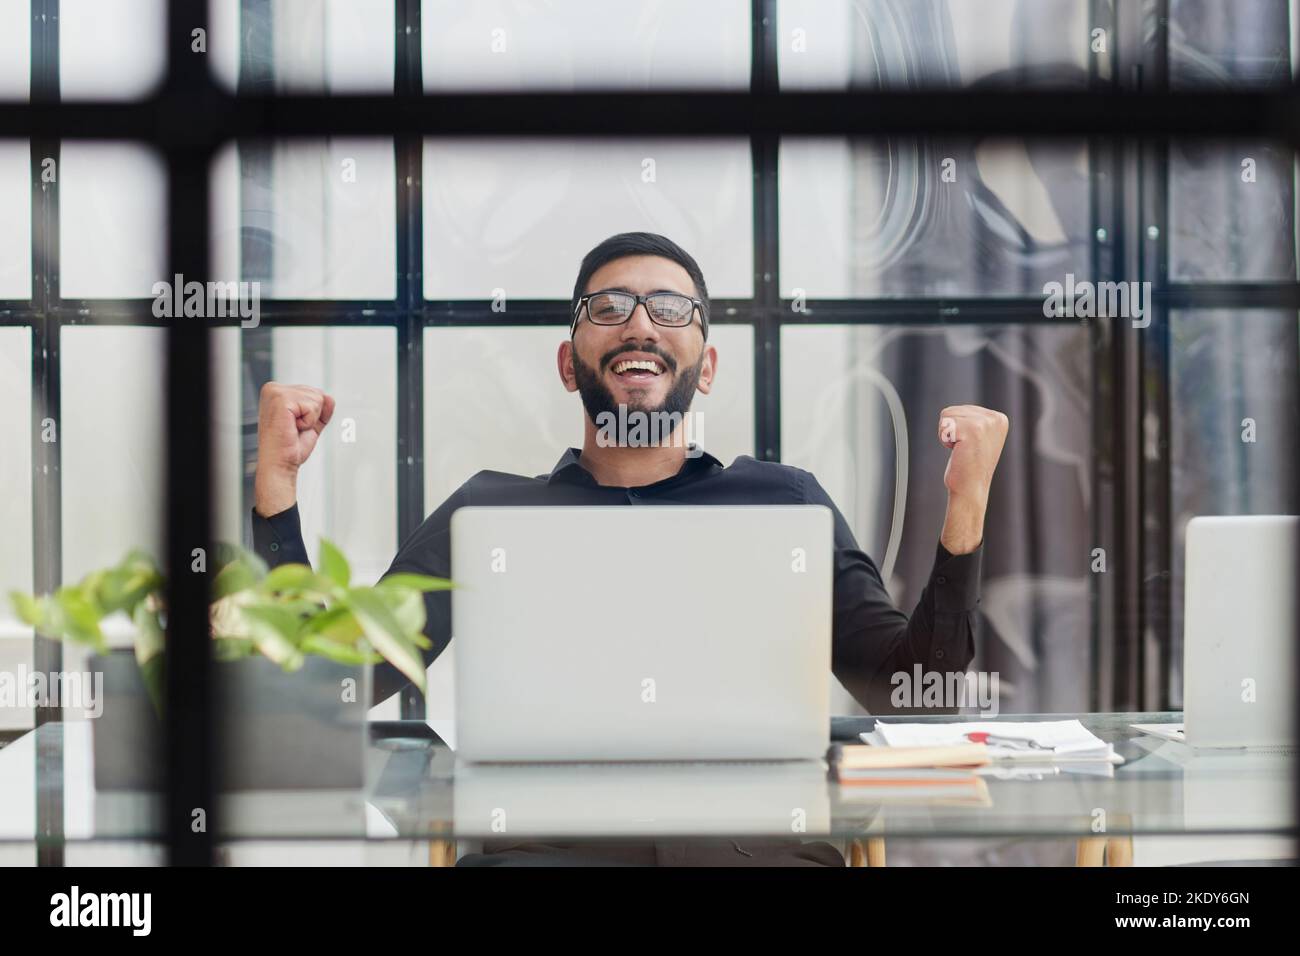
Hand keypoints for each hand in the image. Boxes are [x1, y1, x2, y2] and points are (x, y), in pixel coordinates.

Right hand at [254, 382, 335, 516]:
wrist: (280, 464)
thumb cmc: (289, 447)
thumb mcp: (311, 423)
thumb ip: (321, 409)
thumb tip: (329, 397)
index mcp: (277, 391)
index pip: (313, 392)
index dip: (312, 414)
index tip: (295, 426)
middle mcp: (273, 388)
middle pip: (317, 393)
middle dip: (312, 415)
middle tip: (294, 429)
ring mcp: (275, 392)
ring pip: (317, 398)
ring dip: (310, 419)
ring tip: (292, 428)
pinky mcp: (281, 400)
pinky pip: (312, 407)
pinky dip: (308, 421)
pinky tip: (292, 428)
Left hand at [936, 405, 1008, 552]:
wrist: (970, 489)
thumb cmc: (970, 466)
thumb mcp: (979, 438)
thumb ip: (975, 421)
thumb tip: (963, 411)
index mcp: (999, 418)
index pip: (962, 409)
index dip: (958, 429)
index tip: (970, 446)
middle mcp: (995, 418)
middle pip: (953, 410)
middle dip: (952, 431)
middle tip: (965, 450)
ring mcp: (986, 423)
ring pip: (947, 415)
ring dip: (948, 436)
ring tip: (962, 451)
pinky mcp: (973, 430)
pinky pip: (944, 425)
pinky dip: (945, 440)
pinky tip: (958, 452)